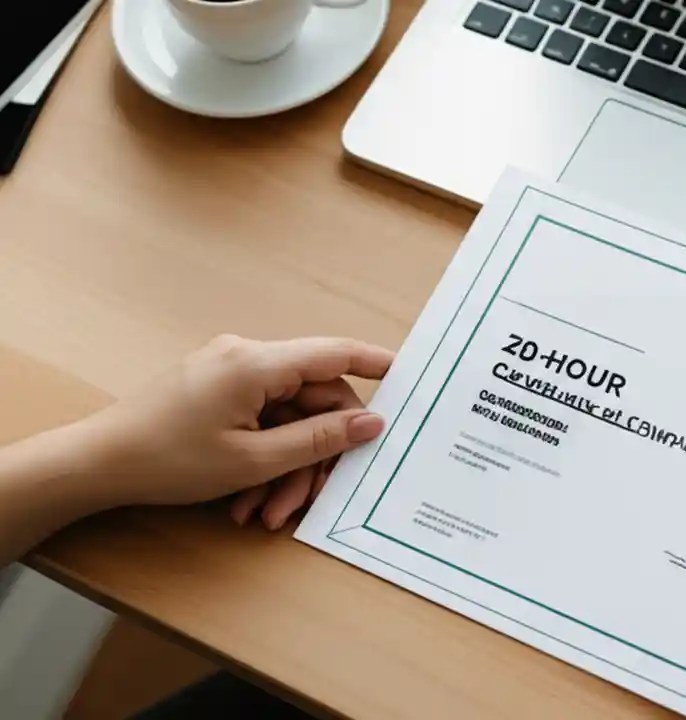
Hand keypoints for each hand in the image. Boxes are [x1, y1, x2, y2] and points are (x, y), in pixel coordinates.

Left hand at [88, 335, 393, 528]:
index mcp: (257, 363)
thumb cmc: (167, 460)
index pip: (334, 353)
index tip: (408, 374)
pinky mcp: (214, 389)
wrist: (95, 464)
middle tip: (300, 504)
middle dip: (312, 455)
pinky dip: (260, 458)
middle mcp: (245, 356)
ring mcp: (227, 372)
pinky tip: (245, 498)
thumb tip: (369, 422)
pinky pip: (259, 419)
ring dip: (283, 467)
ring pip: (285, 418)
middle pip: (311, 400)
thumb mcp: (253, 460)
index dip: (375, 364)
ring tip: (262, 513)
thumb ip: (319, 440)